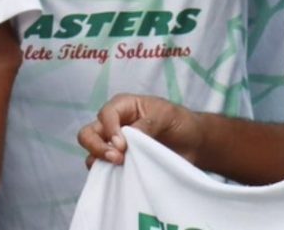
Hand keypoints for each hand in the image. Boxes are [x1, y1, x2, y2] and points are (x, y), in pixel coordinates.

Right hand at [78, 94, 206, 168]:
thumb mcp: (166, 116)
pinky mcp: (120, 163)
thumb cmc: (180, 122)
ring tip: (119, 167)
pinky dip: (107, 174)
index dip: (110, 130)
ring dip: (100, 161)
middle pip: (88, 133)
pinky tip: (120, 176)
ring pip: (92, 152)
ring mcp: (114, 145)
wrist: (194, 144)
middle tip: (116, 158)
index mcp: (122, 106)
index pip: (105, 115)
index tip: (122, 145)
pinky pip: (104, 169)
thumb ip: (146, 124)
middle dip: (96, 146)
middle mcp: (113, 125)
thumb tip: (125, 139)